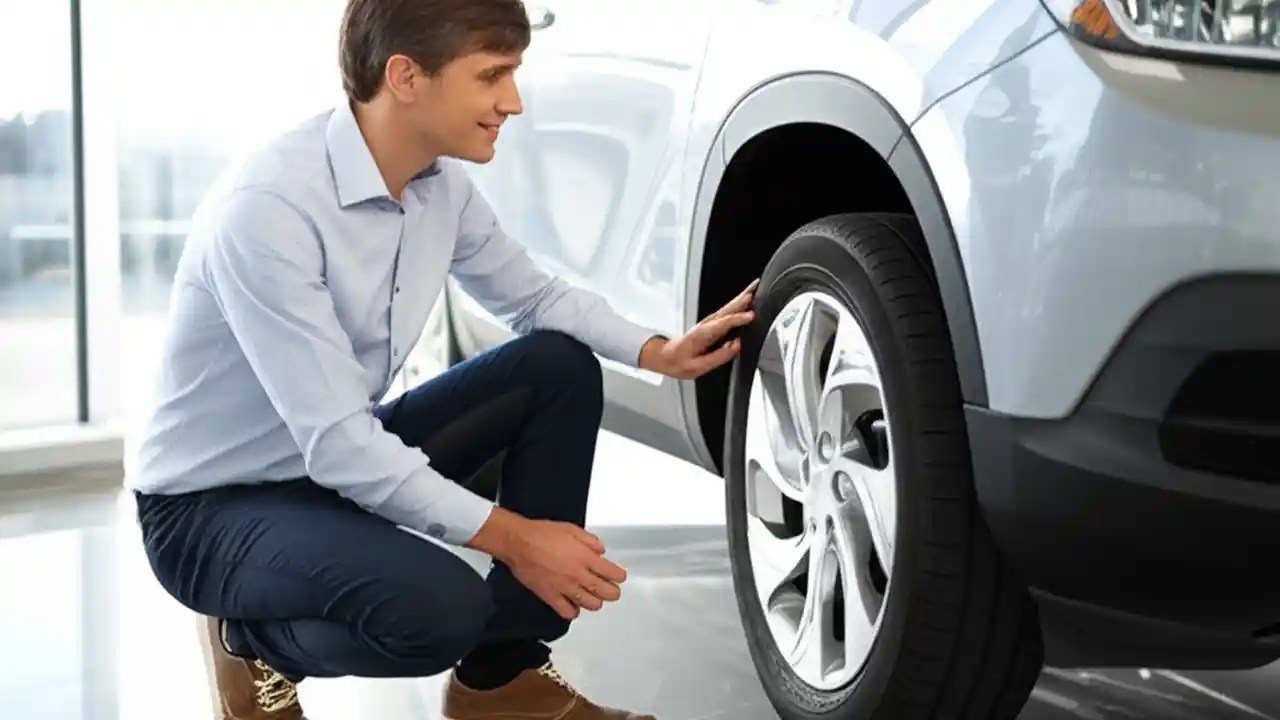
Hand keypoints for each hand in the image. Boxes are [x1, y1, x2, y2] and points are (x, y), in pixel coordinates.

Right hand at [467, 507, 626, 618]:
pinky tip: (573, 604)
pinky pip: (568, 612)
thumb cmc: (543, 533)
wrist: (519, 543)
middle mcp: (579, 575)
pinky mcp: (550, 596)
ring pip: (591, 604)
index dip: (619, 576)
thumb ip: (590, 541)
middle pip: (606, 593)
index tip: (619, 576)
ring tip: (592, 595)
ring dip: (595, 601)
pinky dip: (574, 611)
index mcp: (586, 557)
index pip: (613, 574)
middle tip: (611, 589)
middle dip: (613, 592)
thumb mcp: (571, 529)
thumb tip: (601, 551)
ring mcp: (565, 588)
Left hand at [639, 279, 757, 380]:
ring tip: (756, 289)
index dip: (738, 319)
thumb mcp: (697, 366)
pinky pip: (727, 311)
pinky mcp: (711, 324)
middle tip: (757, 288)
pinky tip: (746, 301)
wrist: (665, 357)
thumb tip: (735, 346)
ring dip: (742, 297)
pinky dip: (738, 303)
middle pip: (728, 308)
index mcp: (703, 334)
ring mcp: (709, 322)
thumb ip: (718, 357)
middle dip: (743, 298)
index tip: (751, 316)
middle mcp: (707, 324)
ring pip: (728, 307)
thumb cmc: (679, 362)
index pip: (723, 323)